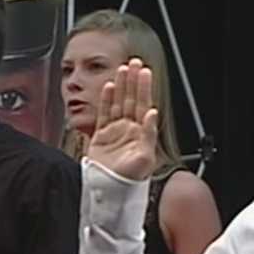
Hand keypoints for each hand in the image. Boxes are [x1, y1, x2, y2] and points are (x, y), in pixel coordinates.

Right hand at [85, 58, 158, 180]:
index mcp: (141, 134)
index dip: (143, 87)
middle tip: (133, 63)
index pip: (143, 104)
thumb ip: (149, 134)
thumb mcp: (145, 158)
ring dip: (120, 86)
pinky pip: (104, 114)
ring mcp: (115, 132)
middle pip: (131, 99)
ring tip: (122, 70)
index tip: (144, 72)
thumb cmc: (129, 180)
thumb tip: (152, 113)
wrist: (109, 191)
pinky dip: (106, 100)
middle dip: (132, 81)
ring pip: (118, 103)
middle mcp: (129, 130)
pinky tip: (109, 88)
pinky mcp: (100, 137)